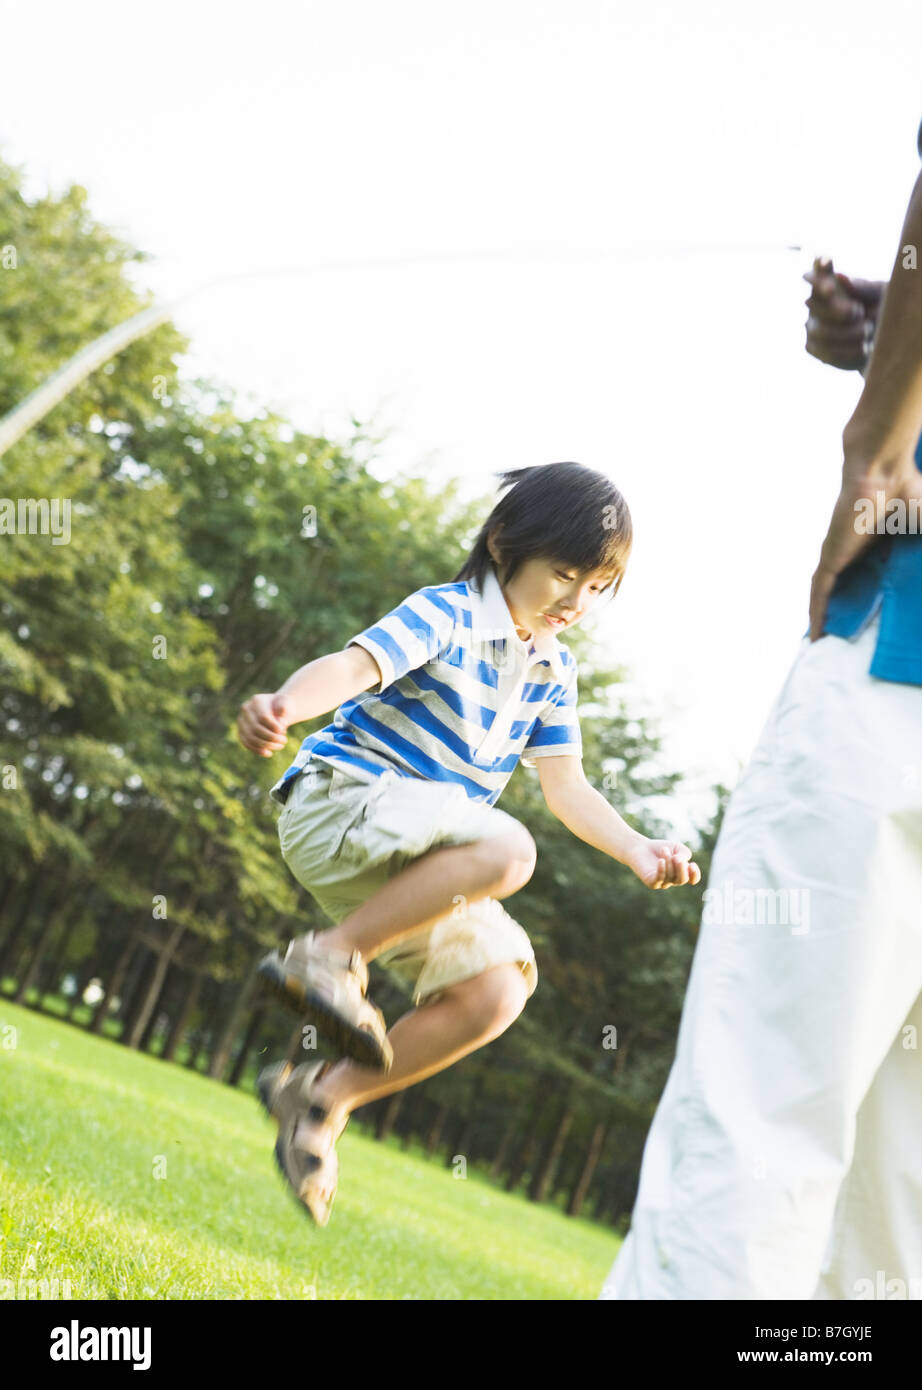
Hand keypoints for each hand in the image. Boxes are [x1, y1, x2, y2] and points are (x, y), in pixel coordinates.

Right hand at [236, 691, 290, 756]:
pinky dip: (257, 750)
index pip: (263, 717)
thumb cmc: (282, 707)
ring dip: (266, 745)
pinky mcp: (241, 732)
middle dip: (271, 737)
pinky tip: (269, 753)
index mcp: (256, 701)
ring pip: (250, 737)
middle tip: (284, 741)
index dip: (273, 726)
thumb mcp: (287, 703)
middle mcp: (245, 710)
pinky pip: (246, 743)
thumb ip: (284, 707)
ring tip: (279, 746)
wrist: (275, 711)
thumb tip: (280, 721)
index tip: (283, 731)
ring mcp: (241, 721)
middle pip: (255, 728)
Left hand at [625, 836, 700, 890]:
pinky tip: (660, 861)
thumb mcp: (677, 847)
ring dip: (668, 862)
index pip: (692, 879)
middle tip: (676, 857)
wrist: (640, 847)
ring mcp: (662, 883)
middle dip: (681, 868)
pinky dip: (661, 870)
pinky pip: (659, 879)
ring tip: (664, 849)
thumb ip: (684, 854)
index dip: (695, 875)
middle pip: (682, 879)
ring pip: (670, 877)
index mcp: (682, 873)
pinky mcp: (651, 882)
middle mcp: (673, 880)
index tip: (692, 864)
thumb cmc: (660, 848)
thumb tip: (682, 862)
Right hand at [803, 256, 883, 371]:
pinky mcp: (812, 347)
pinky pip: (824, 351)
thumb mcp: (881, 296)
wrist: (880, 339)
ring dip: (847, 332)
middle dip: (836, 309)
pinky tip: (863, 347)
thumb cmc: (880, 310)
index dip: (819, 267)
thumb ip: (865, 287)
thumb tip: (841, 278)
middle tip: (857, 311)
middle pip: (814, 303)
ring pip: (820, 331)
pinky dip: (847, 350)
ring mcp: (811, 325)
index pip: (818, 271)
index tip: (827, 261)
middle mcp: (815, 302)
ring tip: (867, 330)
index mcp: (830, 282)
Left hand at [808, 447, 921, 639]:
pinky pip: (820, 594)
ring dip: (828, 618)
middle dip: (844, 614)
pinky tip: (815, 637)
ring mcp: (839, 555)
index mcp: (877, 544)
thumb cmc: (908, 491)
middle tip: (846, 642)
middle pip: (847, 590)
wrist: (884, 473)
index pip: (870, 577)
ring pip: (829, 595)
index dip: (870, 597)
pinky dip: (817, 614)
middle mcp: (854, 551)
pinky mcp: (830, 558)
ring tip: (825, 645)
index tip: (875, 619)